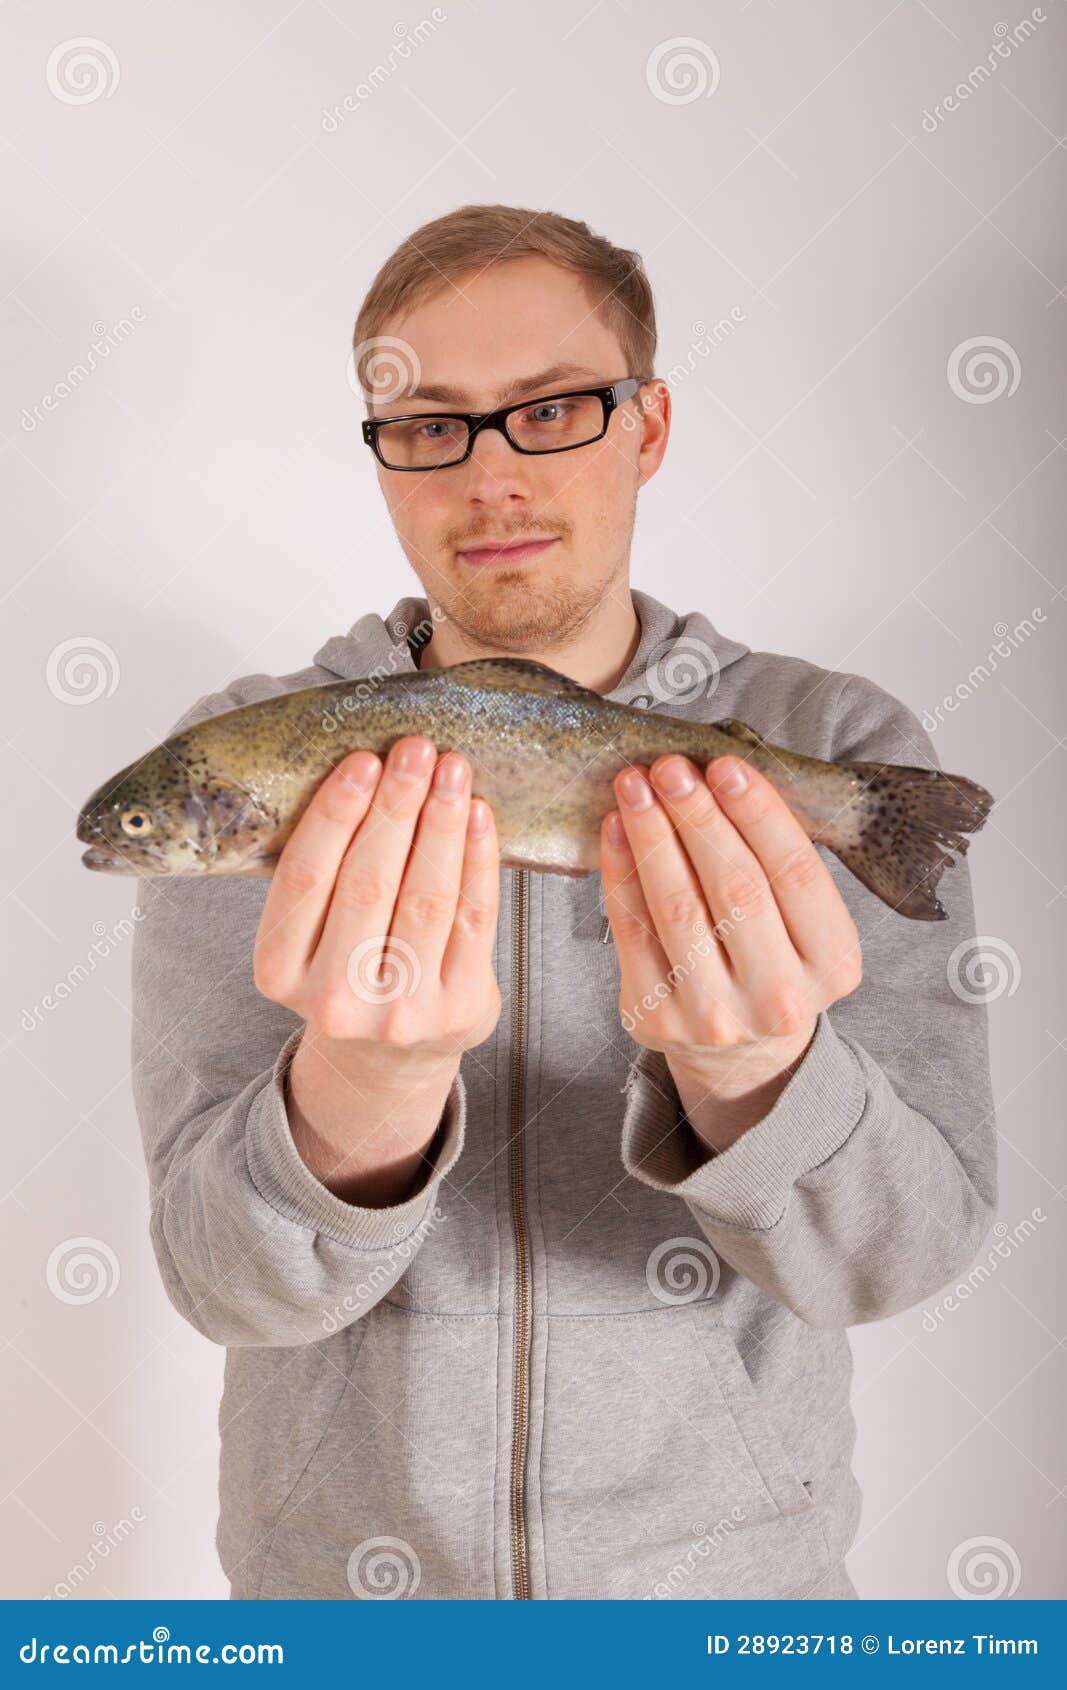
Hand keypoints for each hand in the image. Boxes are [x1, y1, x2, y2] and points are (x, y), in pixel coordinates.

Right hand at [252, 736, 501, 1058]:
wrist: (386, 1058)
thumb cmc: (348, 968)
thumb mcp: (309, 934)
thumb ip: (325, 871)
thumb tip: (365, 770)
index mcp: (278, 971)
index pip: (305, 877)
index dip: (336, 814)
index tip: (362, 761)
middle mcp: (334, 1000)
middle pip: (368, 882)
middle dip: (396, 806)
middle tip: (416, 749)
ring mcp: (398, 1013)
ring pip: (426, 898)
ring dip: (441, 824)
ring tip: (452, 771)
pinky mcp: (455, 1012)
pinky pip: (473, 921)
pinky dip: (478, 860)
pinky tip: (478, 816)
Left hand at [599, 752, 861, 1125]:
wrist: (741, 1052)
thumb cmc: (771, 960)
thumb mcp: (804, 923)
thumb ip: (775, 862)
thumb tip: (717, 777)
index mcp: (833, 964)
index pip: (796, 873)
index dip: (758, 814)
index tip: (726, 766)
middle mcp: (779, 998)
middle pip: (736, 888)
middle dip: (698, 816)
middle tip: (671, 767)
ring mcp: (716, 1015)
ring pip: (679, 906)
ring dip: (652, 836)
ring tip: (635, 786)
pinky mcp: (657, 1019)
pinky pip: (633, 931)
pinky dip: (619, 873)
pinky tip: (614, 830)